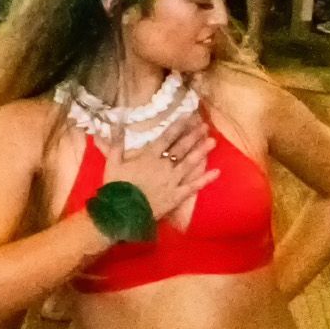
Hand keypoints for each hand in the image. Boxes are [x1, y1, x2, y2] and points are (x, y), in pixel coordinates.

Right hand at [100, 110, 215, 232]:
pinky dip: (205, 179)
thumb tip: (117, 123)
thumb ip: (116, 143)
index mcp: (149, 156)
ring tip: (213, 141)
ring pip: (190, 163)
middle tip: (204, 126)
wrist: (122, 212)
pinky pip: (193, 187)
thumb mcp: (112, 162)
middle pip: (181, 148)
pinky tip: (217, 172)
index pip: (167, 137)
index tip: (188, 116)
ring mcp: (172, 180)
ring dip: (201, 151)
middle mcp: (164, 165)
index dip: (178, 126)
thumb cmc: (116, 186)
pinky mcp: (176, 196)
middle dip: (193, 135)